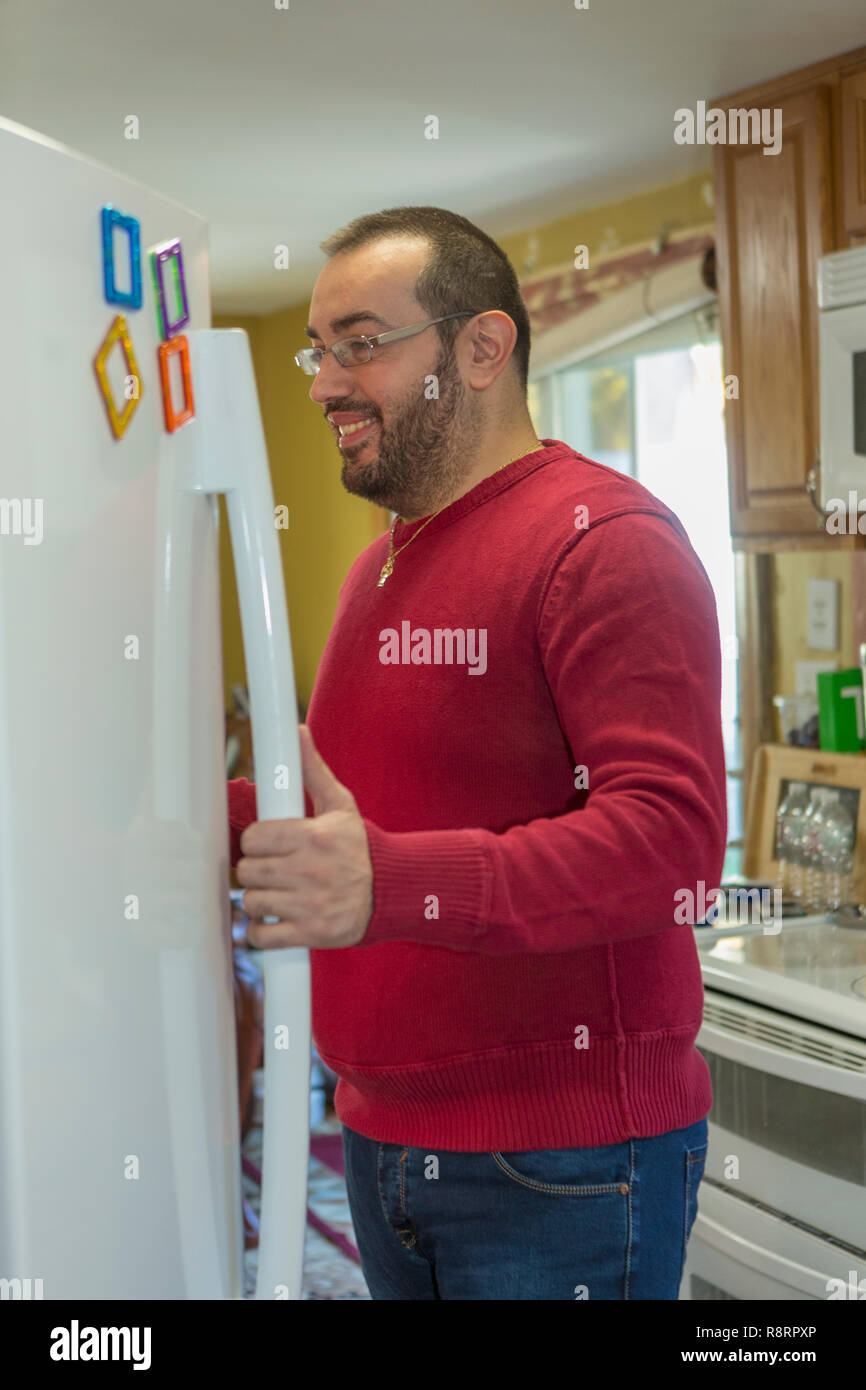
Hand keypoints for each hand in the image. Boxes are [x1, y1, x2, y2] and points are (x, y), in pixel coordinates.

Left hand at [236, 724, 372, 949]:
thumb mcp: (341, 806)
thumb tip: (297, 732)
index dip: (255, 843)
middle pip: (248, 871)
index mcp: (313, 837)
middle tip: (268, 870)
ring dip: (257, 901)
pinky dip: (261, 933)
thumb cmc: (360, 847)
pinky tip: (273, 921)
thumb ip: (314, 771)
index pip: (254, 839)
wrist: (393, 892)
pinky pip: (263, 937)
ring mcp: (310, 904)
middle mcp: (310, 870)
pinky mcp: (312, 933)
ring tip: (273, 894)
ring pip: (252, 902)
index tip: (264, 847)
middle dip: (254, 871)